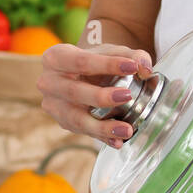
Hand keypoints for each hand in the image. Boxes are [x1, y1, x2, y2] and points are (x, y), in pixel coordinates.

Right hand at [38, 43, 153, 148]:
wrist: (85, 74)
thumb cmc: (97, 60)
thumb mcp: (113, 52)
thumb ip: (133, 55)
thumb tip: (144, 68)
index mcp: (56, 57)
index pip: (81, 61)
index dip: (106, 64)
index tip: (132, 67)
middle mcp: (48, 82)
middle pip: (73, 92)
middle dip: (100, 97)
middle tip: (127, 96)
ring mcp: (53, 105)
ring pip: (75, 118)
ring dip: (102, 126)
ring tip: (126, 130)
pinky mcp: (63, 122)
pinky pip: (83, 131)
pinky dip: (102, 137)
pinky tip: (118, 141)